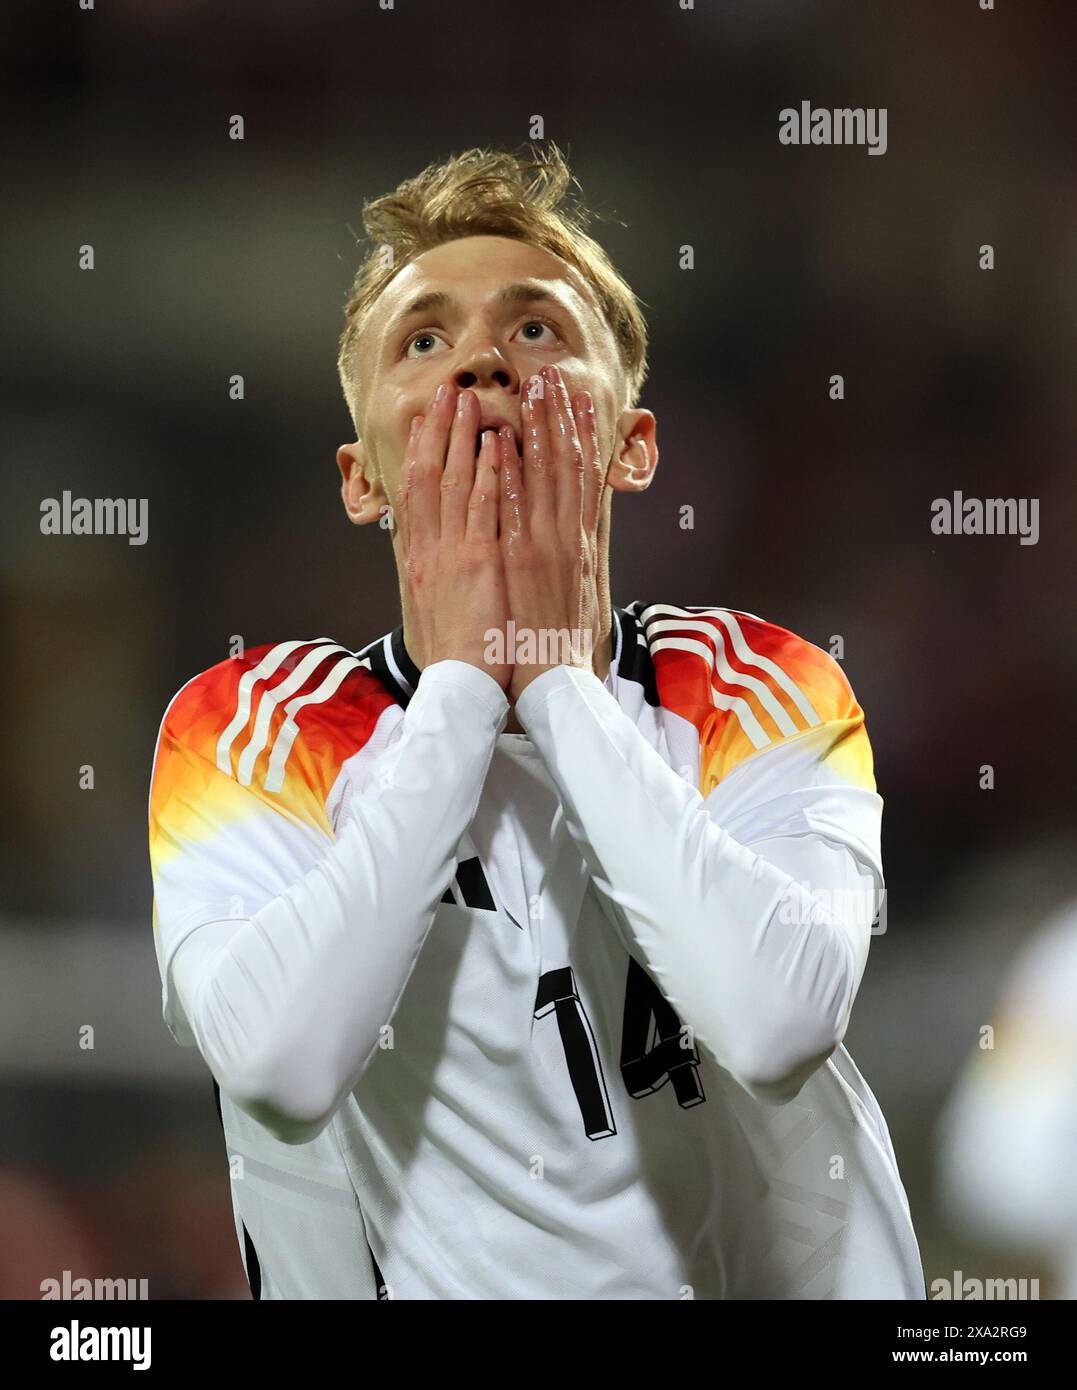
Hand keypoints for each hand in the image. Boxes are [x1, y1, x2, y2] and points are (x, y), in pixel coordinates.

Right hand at [395, 383, 513, 690]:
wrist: (461, 685)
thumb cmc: (457, 651)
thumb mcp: (432, 604)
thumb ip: (433, 569)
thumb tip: (430, 546)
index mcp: (419, 558)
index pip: (414, 493)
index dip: (418, 452)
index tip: (424, 419)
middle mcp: (430, 549)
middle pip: (428, 475)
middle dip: (438, 431)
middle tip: (448, 392)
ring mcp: (455, 552)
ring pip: (455, 482)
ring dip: (463, 438)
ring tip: (472, 400)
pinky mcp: (482, 563)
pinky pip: (485, 507)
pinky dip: (489, 472)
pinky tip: (498, 443)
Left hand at [497, 363, 604, 701]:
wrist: (555, 678)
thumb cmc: (558, 639)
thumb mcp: (575, 588)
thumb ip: (571, 550)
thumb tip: (571, 522)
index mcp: (580, 543)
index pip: (585, 478)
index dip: (583, 436)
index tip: (579, 400)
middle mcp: (568, 538)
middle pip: (569, 466)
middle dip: (562, 418)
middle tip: (553, 377)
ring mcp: (546, 546)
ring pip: (547, 477)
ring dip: (541, 430)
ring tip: (535, 390)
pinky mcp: (523, 562)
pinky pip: (516, 510)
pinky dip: (511, 476)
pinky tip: (505, 445)